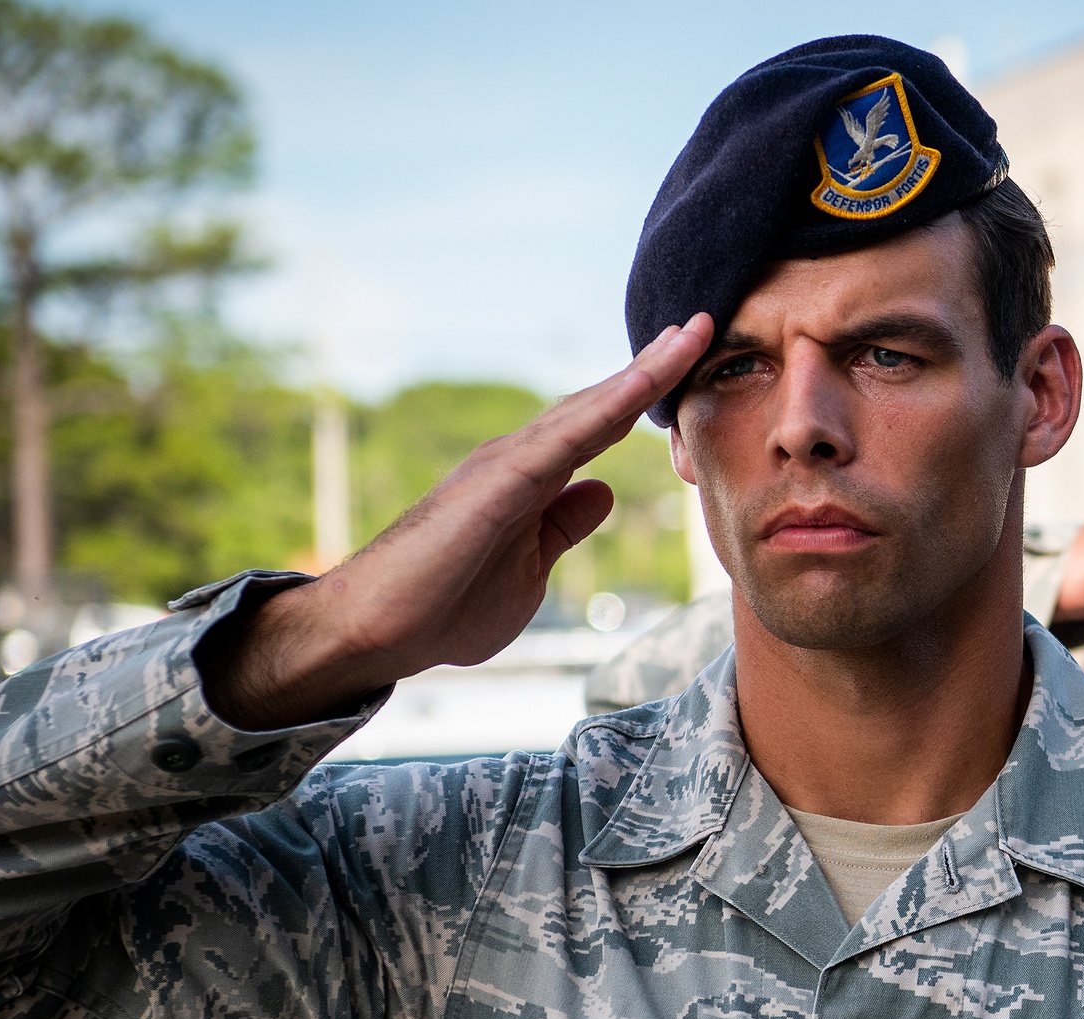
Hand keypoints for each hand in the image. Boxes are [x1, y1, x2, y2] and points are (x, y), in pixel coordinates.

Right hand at [202, 317, 714, 729]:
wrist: (378, 630)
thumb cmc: (445, 603)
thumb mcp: (531, 565)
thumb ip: (564, 526)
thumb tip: (600, 491)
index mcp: (534, 479)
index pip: (603, 428)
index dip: (647, 397)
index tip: (695, 365)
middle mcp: (521, 459)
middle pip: (600, 404)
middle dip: (654, 366)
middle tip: (705, 323)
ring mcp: (506, 465)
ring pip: (586, 408)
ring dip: (641, 372)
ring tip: (690, 334)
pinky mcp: (495, 484)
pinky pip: (562, 439)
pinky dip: (605, 408)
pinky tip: (641, 384)